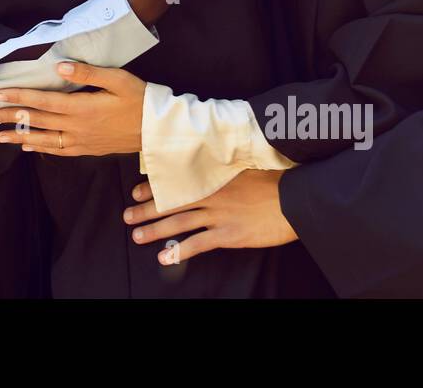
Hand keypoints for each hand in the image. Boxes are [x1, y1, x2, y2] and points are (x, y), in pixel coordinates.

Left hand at [0, 61, 146, 155]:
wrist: (159, 131)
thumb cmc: (140, 99)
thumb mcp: (118, 79)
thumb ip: (88, 73)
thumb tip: (59, 66)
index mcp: (82, 107)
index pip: (43, 101)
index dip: (20, 98)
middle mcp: (78, 127)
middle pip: (38, 121)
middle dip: (11, 117)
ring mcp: (82, 141)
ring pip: (44, 140)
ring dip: (20, 137)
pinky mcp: (89, 149)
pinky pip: (60, 151)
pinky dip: (42, 148)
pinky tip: (29, 147)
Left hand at [123, 169, 296, 262]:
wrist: (296, 199)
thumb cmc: (276, 180)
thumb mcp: (247, 166)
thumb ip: (226, 168)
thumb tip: (213, 164)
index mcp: (214, 177)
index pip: (176, 182)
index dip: (154, 187)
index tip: (137, 191)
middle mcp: (211, 195)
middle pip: (171, 203)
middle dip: (146, 210)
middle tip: (127, 216)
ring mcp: (218, 215)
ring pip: (178, 222)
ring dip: (155, 230)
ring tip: (136, 236)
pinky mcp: (228, 234)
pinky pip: (198, 244)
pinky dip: (179, 250)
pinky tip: (165, 257)